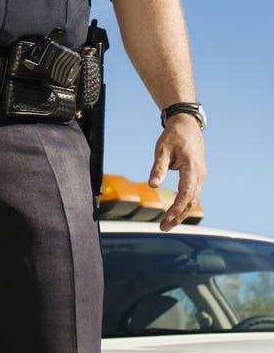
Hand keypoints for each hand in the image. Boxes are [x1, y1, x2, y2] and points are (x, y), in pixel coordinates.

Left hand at [149, 113, 205, 231]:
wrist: (187, 124)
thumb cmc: (174, 136)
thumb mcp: (162, 149)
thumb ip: (158, 168)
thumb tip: (152, 185)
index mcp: (192, 168)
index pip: (186, 194)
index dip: (176, 208)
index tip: (166, 219)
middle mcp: (200, 175)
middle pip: (191, 202)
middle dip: (178, 217)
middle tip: (163, 228)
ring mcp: (200, 176)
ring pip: (193, 200)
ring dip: (181, 213)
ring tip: (167, 224)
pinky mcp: (197, 176)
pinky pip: (192, 194)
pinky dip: (184, 205)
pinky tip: (174, 212)